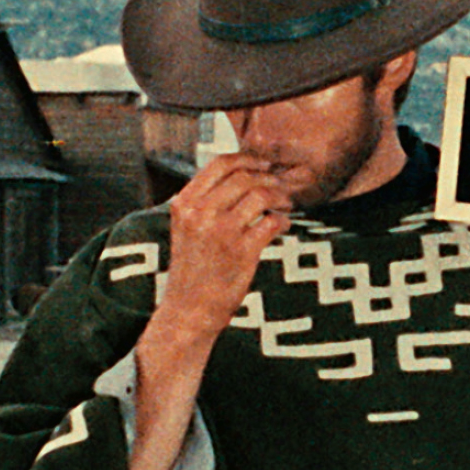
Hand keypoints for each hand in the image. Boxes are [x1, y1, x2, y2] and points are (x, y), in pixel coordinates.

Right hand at [153, 153, 293, 344]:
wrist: (189, 310)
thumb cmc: (192, 268)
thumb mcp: (185, 228)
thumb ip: (204, 201)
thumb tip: (239, 175)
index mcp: (184, 203)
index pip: (220, 164)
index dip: (247, 159)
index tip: (263, 165)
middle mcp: (200, 213)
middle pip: (244, 176)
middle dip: (268, 178)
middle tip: (281, 186)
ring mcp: (221, 232)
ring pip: (260, 195)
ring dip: (279, 197)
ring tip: (285, 204)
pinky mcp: (242, 252)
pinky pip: (272, 223)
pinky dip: (282, 221)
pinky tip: (283, 226)